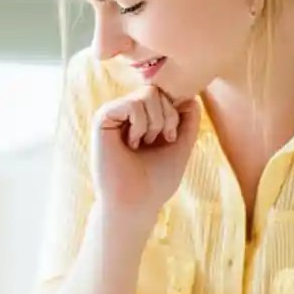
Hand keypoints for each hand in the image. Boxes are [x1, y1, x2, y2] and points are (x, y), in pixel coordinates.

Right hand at [92, 86, 200, 218]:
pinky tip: (132, 144)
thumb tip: (190, 95)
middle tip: (157, 142)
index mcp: (143, 116)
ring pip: (148, 93)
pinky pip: (133, 104)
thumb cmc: (156, 180)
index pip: (167, 93)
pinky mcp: (102, 118)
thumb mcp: (181, 145)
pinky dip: (141, 125)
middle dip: (168, 117)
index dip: (177, 111)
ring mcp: (114, 113)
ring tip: (143, 144)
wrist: (135, 203)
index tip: (172, 138)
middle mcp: (126, 111)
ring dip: (155, 123)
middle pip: (159, 90)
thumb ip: (188, 120)